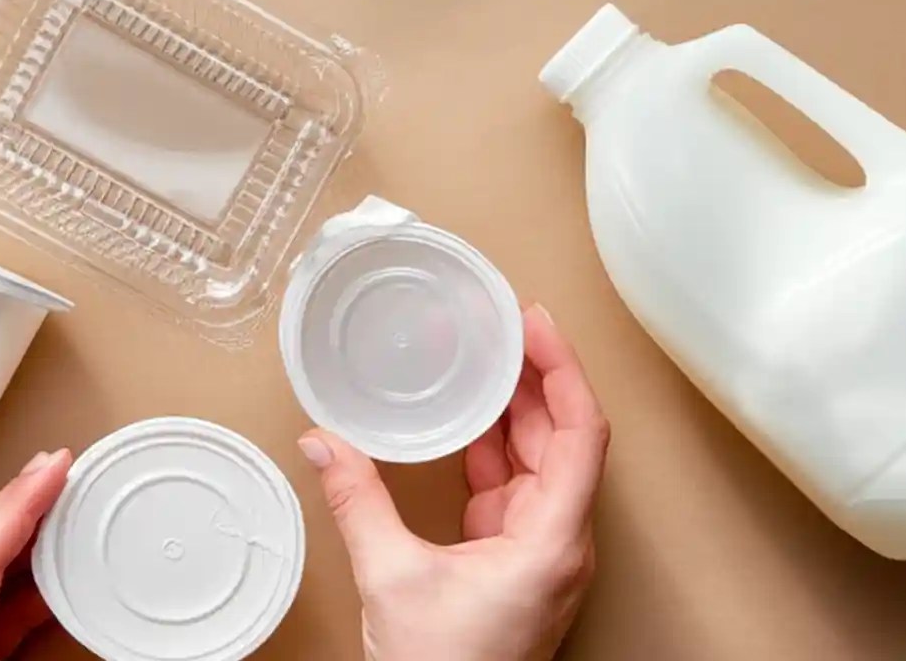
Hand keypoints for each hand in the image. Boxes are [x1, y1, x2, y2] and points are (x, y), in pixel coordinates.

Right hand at [297, 305, 610, 660]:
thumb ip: (357, 503)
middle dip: (535, 377)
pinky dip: (494, 450)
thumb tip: (324, 444)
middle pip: (564, 437)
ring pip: (541, 460)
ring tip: (487, 359)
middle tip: (503, 327)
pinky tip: (471, 421)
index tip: (536, 325)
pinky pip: (514, 488)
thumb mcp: (391, 579)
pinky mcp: (515, 559)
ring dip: (515, 410)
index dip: (563, 370)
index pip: (581, 433)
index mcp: (552, 542)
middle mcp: (560, 541)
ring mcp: (540, 550)